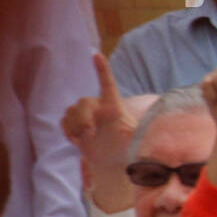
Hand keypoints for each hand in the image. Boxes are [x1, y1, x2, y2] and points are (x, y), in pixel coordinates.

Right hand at [61, 53, 138, 173]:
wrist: (113, 161)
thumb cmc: (127, 149)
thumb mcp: (135, 141)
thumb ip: (139, 136)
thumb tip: (151, 136)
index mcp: (114, 107)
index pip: (108, 84)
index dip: (103, 70)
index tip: (97, 55)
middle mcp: (99, 108)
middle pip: (83, 102)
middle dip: (83, 117)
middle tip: (90, 132)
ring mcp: (87, 117)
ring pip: (71, 111)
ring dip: (76, 126)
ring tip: (87, 137)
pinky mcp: (76, 127)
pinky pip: (64, 121)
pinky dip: (69, 131)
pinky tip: (79, 139)